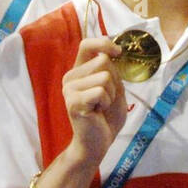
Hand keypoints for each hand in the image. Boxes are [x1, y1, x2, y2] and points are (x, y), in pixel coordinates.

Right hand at [62, 37, 125, 165]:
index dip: (104, 42)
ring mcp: (69, 89)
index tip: (118, 52)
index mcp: (79, 71)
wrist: (97, 144)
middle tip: (105, 99)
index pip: (86, 44)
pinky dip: (106, 103)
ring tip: (101, 107)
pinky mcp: (73, 101)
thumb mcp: (115, 89)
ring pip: (105, 76)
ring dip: (110, 94)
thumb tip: (111, 54)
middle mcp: (70, 77)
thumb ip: (112, 71)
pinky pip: (100, 91)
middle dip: (114, 81)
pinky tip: (97, 113)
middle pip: (103, 60)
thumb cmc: (106, 118)